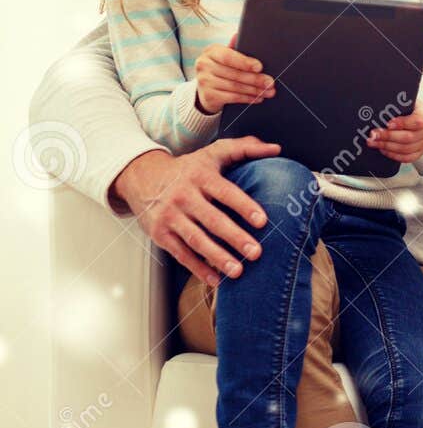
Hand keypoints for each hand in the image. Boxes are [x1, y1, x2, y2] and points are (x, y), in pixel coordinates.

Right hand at [112, 137, 282, 286]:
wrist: (142, 176)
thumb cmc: (188, 167)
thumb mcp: (213, 152)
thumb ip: (245, 148)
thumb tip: (276, 148)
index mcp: (201, 176)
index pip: (225, 192)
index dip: (244, 206)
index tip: (262, 221)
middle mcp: (184, 196)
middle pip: (212, 220)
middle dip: (235, 237)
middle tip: (256, 252)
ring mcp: (170, 216)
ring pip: (196, 240)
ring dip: (218, 257)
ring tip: (239, 271)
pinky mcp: (160, 234)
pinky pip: (180, 254)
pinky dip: (198, 268)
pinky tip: (215, 279)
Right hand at [195, 37, 273, 113]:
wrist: (206, 90)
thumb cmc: (221, 69)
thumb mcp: (226, 57)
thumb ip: (235, 48)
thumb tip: (238, 35)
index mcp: (211, 51)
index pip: (228, 57)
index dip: (245, 62)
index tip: (259, 67)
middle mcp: (204, 65)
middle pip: (234, 73)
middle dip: (256, 79)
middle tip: (270, 82)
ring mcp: (204, 81)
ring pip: (235, 87)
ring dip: (255, 90)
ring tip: (268, 91)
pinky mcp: (208, 96)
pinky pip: (232, 97)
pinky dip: (247, 98)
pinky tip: (258, 98)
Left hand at [369, 100, 422, 164]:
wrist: (410, 116)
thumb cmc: (403, 108)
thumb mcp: (401, 102)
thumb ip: (393, 105)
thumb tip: (378, 109)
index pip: (417, 120)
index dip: (403, 123)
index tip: (388, 124)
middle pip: (409, 137)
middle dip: (388, 136)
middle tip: (374, 134)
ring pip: (406, 149)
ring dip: (387, 146)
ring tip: (374, 142)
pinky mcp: (420, 151)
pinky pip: (407, 157)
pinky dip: (393, 155)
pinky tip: (383, 149)